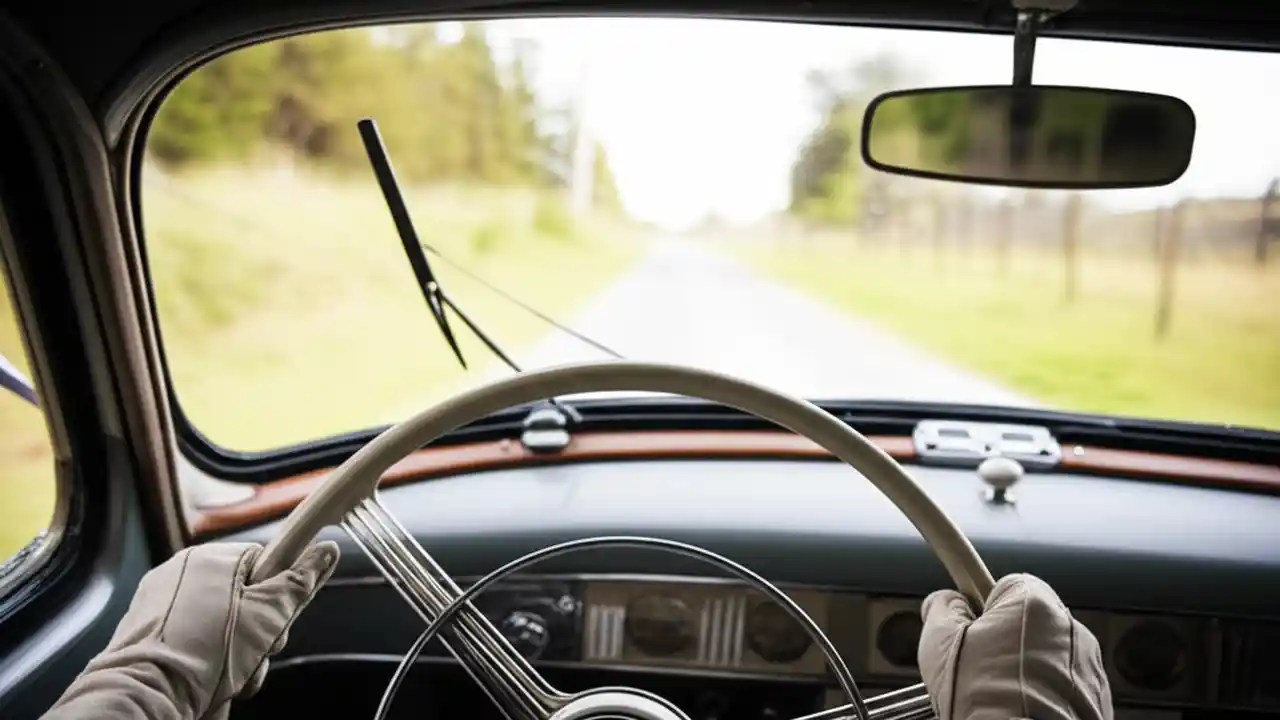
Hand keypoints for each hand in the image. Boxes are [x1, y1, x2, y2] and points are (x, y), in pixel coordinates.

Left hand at [44, 541, 337, 719]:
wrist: (147, 696)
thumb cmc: (205, 656)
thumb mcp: (269, 616)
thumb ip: (300, 581)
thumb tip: (327, 549)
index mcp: (211, 558)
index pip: (264, 561)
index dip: (280, 594)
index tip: (281, 618)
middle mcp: (181, 572)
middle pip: (243, 595)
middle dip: (258, 631)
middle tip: (258, 652)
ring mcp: (159, 602)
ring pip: (219, 622)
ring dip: (235, 652)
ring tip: (232, 675)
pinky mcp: (145, 631)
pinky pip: (191, 638)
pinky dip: (204, 659)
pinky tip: (208, 679)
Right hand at [918, 573, 1112, 719]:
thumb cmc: (985, 700)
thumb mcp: (939, 644)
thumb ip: (941, 609)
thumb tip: (945, 602)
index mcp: (1033, 603)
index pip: (1005, 585)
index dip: (982, 607)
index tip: (968, 625)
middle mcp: (1070, 628)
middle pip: (1028, 622)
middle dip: (1004, 640)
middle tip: (977, 667)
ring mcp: (1089, 666)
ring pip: (1047, 656)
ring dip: (1026, 669)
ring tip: (999, 696)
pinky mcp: (1098, 700)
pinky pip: (1065, 687)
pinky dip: (1047, 695)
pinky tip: (1023, 711)